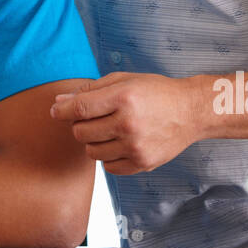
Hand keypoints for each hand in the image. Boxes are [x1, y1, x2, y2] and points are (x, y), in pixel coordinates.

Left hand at [50, 72, 199, 174]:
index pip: (80, 108)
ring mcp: (136, 147)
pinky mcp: (142, 163)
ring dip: (94, 141)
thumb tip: (59, 101)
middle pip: (81, 132)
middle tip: (93, 117)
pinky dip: (108, 156)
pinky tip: (119, 143)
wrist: (191, 111)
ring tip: (108, 129)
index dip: (62, 110)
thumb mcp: (124, 80)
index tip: (56, 110)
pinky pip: (108, 167)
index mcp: (123, 98)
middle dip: (80, 124)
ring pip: (92, 152)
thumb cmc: (156, 92)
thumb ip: (91, 90)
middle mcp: (128, 124)